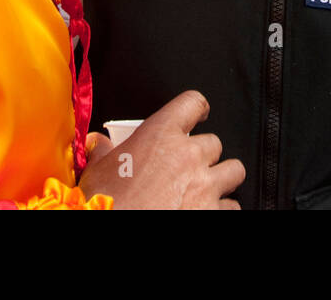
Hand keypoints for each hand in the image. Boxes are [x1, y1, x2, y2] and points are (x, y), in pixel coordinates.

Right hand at [78, 90, 244, 208]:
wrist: (111, 227)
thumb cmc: (105, 203)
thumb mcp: (96, 171)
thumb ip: (102, 151)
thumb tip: (98, 143)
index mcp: (160, 135)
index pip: (192, 103)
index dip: (198, 108)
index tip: (199, 115)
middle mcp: (188, 155)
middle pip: (214, 142)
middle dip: (204, 155)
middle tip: (189, 167)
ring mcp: (205, 185)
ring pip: (234, 170)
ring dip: (223, 178)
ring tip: (208, 188)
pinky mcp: (213, 212)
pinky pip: (232, 206)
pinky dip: (223, 208)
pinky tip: (208, 211)